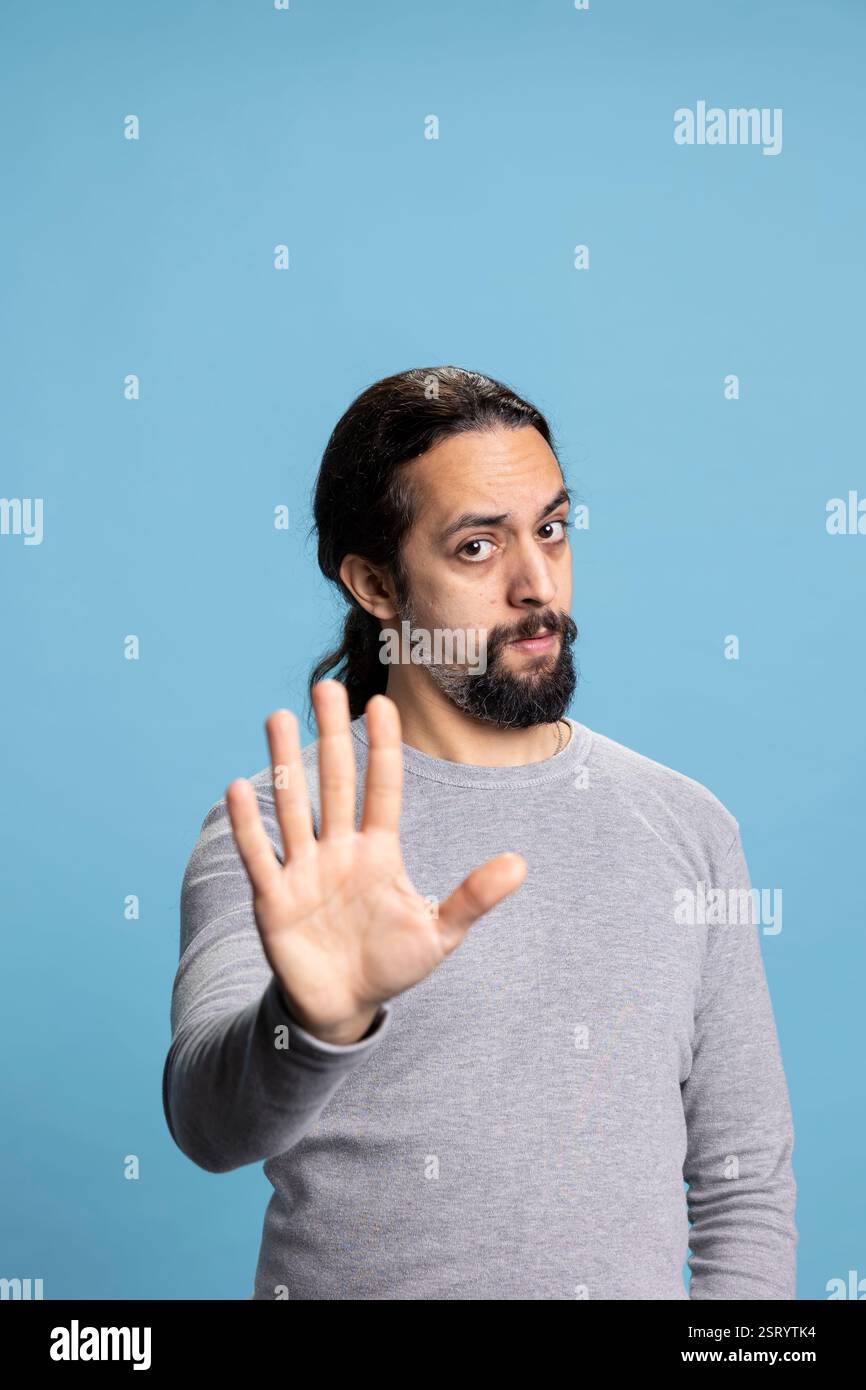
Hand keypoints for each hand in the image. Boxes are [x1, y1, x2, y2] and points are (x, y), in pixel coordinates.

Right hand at [225, 681, 527, 1044]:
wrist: (345, 1006)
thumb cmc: (392, 964)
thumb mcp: (439, 934)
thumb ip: (473, 898)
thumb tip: (521, 864)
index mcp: (379, 851)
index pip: (382, 789)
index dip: (383, 748)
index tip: (383, 702)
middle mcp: (339, 849)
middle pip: (335, 782)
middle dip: (332, 735)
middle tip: (324, 686)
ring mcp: (304, 869)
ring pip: (294, 807)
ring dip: (286, 763)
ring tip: (277, 717)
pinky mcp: (274, 898)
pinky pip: (261, 854)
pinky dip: (249, 825)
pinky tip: (240, 786)